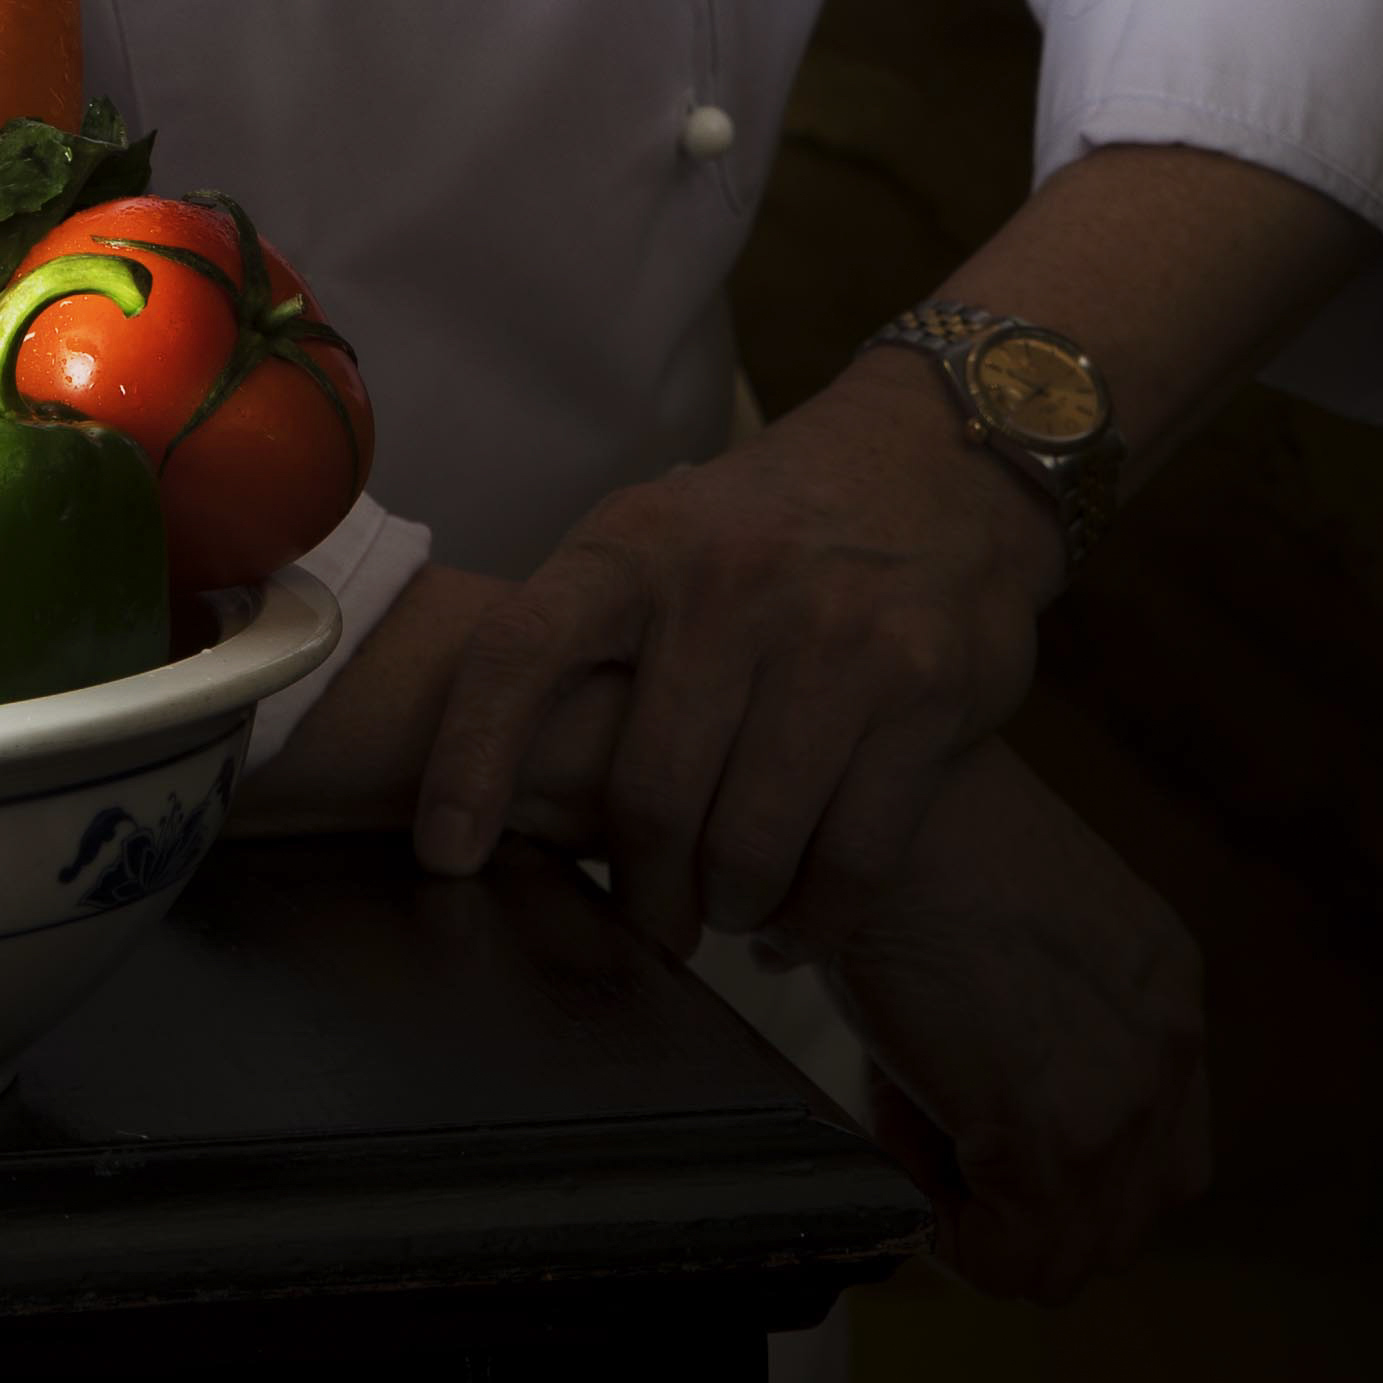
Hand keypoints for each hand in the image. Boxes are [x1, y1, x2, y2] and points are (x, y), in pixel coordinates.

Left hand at [409, 352, 1057, 952]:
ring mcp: (834, 637)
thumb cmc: (765, 529)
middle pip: (649, 798)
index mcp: (636, 544)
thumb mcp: (660, 537)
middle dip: (645, 894)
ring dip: (732, 909)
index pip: (518, 651)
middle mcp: (729, 582)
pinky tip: (797, 925)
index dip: (468, 761)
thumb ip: (586, 639)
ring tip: (729, 911)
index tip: (444, 856)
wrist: (938, 458)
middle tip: (654, 923)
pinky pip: (851, 859)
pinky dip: (815, 919)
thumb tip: (482, 790)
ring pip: (751, 847)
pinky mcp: (925, 691)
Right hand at [787, 736, 1210, 1300]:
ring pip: (1064, 1258)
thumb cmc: (907, 836)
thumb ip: (1045, 1013)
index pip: (1157, 1154)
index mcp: (1163, 988)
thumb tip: (986, 1118)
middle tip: (931, 1125)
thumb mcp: (1019, 920)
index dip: (1061, 1169)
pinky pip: (1006, 1261)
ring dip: (976, 1218)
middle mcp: (1167, 1047)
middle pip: (1120, 1222)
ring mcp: (1120, 1098)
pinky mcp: (1052, 1137)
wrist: (868, 793)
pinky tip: (889, 1133)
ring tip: (904, 1118)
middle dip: (1019, 1204)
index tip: (972, 1121)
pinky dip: (940, 1231)